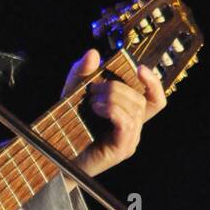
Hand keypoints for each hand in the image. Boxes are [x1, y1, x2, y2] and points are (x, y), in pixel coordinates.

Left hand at [59, 47, 166, 186]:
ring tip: (92, 101)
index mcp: (129, 115)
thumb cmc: (67, 126)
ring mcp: (129, 140)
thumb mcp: (73, 93)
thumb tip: (94, 53)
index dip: (153, 82)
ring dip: (113, 98)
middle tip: (94, 90)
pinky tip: (97, 108)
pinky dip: (113, 110)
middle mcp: (133, 128)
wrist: (54, 156)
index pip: (155, 98)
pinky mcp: (121, 149)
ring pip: (135, 109)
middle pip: (141, 99)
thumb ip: (82, 72)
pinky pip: (127, 123)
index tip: (140, 68)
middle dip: (117, 87)